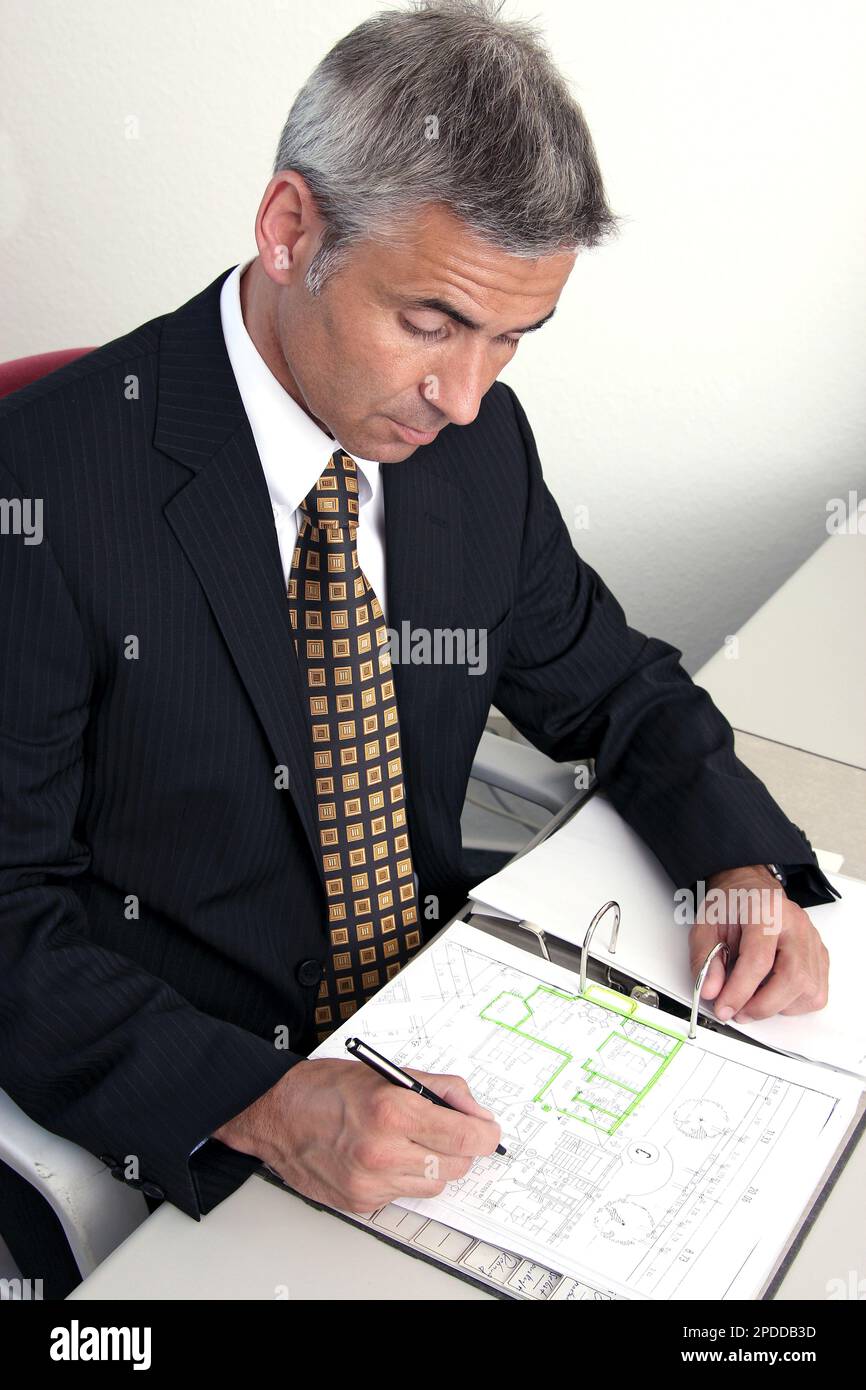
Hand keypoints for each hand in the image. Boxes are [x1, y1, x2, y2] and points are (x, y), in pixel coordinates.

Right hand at [212, 1058, 501, 1214]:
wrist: (275, 1115)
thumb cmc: (326, 1088)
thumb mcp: (390, 1073)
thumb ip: (440, 1090)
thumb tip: (475, 1111)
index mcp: (392, 1112)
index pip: (464, 1136)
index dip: (484, 1133)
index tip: (487, 1130)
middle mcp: (382, 1152)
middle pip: (455, 1166)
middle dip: (458, 1148)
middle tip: (446, 1130)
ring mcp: (370, 1183)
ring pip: (433, 1185)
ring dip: (432, 1165)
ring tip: (408, 1141)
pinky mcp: (360, 1202)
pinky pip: (403, 1196)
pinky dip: (403, 1178)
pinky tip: (383, 1156)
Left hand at [688, 864, 828, 1022]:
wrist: (751, 890)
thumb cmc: (731, 905)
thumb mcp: (705, 926)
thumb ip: (706, 959)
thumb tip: (711, 992)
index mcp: (765, 911)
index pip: (759, 960)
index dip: (739, 991)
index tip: (723, 1008)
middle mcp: (796, 924)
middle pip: (793, 978)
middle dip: (763, 1006)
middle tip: (738, 1012)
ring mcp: (812, 940)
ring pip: (809, 990)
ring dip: (778, 1006)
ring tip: (753, 1000)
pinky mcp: (820, 955)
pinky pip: (816, 993)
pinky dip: (794, 1004)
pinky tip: (773, 994)